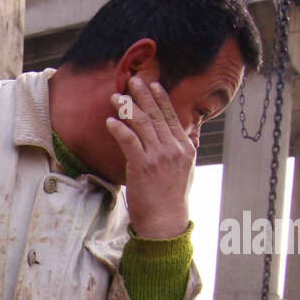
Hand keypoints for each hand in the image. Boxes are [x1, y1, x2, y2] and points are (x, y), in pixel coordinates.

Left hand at [106, 75, 193, 238]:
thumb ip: (184, 147)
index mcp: (185, 147)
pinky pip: (129, 141)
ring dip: (127, 108)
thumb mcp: (185, 168)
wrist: (165, 219)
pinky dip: (119, 128)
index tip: (152, 84)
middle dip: (143, 95)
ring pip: (142, 124)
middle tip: (132, 80)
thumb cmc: (171, 196)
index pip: (172, 116)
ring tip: (116, 97)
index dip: (161, 98)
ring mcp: (158, 156)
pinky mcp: (142, 166)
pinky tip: (110, 121)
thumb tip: (190, 128)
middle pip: (156, 115)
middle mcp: (173, 148)